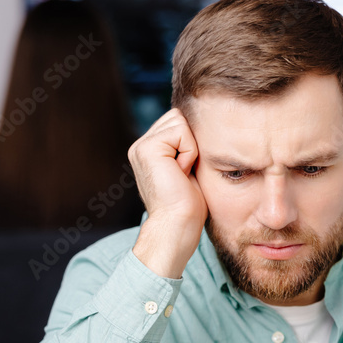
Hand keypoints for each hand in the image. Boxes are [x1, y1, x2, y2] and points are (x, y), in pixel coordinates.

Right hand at [128, 109, 206, 278]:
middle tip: (184, 173)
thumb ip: (185, 146)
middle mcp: (140, 146)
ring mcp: (141, 146)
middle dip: (191, 143)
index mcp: (148, 150)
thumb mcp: (187, 169)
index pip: (179, 122)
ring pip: (180, 122)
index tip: (186, 172)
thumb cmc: (188, 205)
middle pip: (179, 117)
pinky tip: (180, 173)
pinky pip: (182, 132)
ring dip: (190, 148)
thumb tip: (202, 124)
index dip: (192, 143)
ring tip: (182, 173)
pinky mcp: (147, 148)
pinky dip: (189, 153)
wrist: (178, 226)